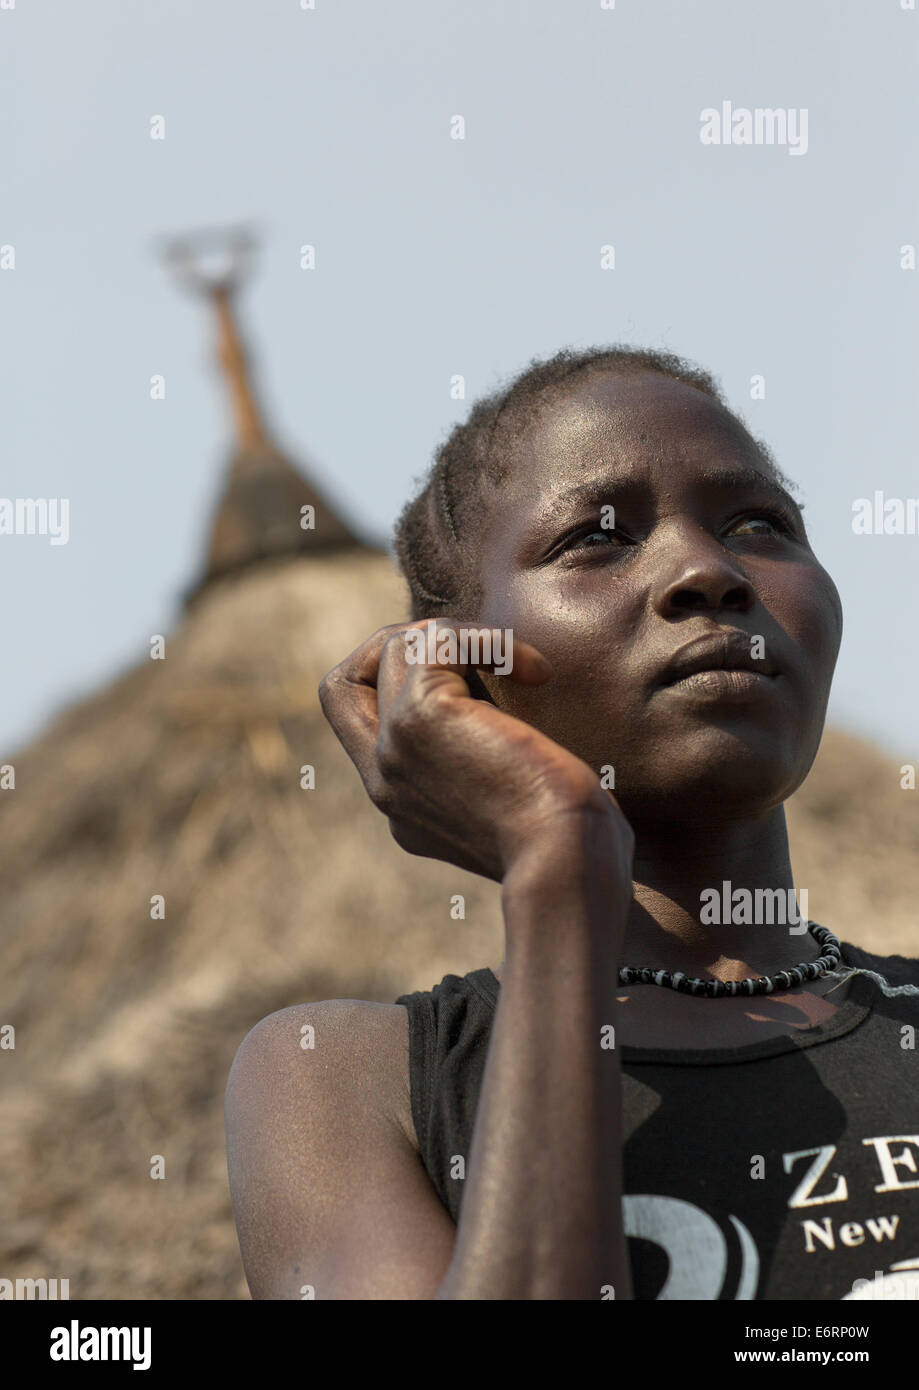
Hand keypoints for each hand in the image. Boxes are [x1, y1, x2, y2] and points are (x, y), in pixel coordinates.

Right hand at [318, 618, 631, 882]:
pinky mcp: (420, 716)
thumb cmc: (568, 844)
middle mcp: (384, 779)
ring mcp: (393, 747)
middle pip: (341, 686)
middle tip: (469, 653)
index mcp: (402, 804)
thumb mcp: (510, 808)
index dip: (397, 686)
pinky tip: (537, 671)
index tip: (468, 685)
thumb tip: (506, 720)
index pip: (358, 727)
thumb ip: (486, 770)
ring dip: (462, 636)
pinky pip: (438, 640)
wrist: (567, 861)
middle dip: (397, 645)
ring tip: (525, 666)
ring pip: (396, 648)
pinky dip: (490, 640)